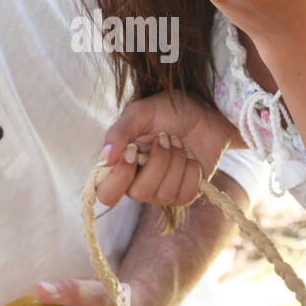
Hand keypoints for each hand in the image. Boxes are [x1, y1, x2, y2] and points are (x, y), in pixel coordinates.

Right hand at [95, 92, 241, 208]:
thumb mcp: (139, 113)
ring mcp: (162, 192)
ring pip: (166, 194)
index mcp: (121, 166)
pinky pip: (186, 194)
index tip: (133, 149)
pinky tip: (190, 155)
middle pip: (139, 193)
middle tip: (164, 137)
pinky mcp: (184, 193)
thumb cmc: (166, 111)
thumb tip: (104, 160)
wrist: (201, 111)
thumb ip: (118, 133)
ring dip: (176, 161)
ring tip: (178, 141)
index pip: (107, 194)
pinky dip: (191, 170)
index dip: (119, 178)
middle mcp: (138, 183)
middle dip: (158, 162)